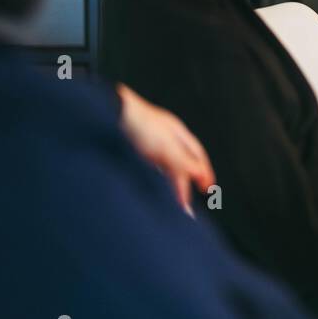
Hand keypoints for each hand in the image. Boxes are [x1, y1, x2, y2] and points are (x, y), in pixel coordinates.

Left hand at [116, 83, 215, 213]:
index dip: (203, 171)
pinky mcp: (134, 150)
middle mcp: (165, 137)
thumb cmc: (139, 122)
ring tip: (172, 200)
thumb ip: (183, 160)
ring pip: (167, 166)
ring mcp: (149, 143)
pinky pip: (152, 168)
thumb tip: (201, 173)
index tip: (208, 187)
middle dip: (187, 182)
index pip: (197, 154)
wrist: (109, 113)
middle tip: (187, 204)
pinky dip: (157, 179)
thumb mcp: (166, 144)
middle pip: (182, 162)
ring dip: (171, 183)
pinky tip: (153, 185)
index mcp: (178, 133)